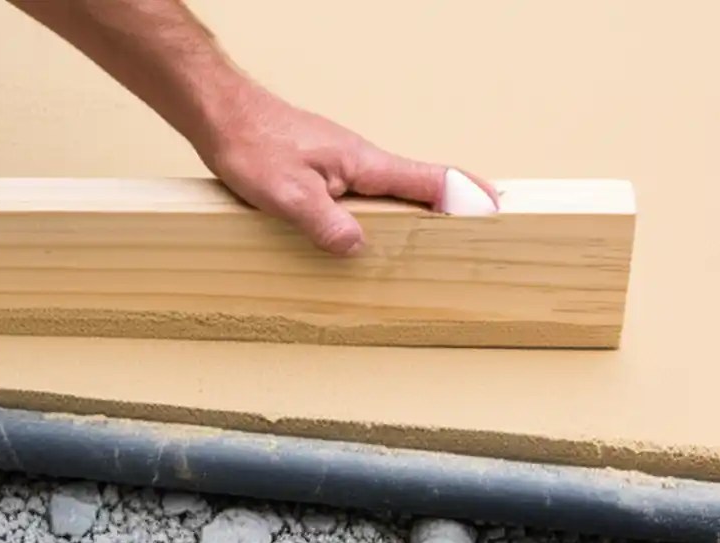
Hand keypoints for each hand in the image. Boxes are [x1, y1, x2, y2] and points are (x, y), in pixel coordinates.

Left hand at [195, 86, 499, 254]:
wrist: (222, 115)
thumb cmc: (252, 146)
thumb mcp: (288, 195)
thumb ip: (325, 224)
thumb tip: (358, 249)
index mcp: (364, 164)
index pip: (430, 180)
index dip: (466, 196)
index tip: (497, 210)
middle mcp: (360, 160)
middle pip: (419, 185)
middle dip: (453, 204)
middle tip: (482, 228)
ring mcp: (342, 162)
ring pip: (390, 190)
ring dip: (419, 208)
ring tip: (440, 238)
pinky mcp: (323, 167)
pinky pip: (363, 191)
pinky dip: (383, 208)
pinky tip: (375, 227)